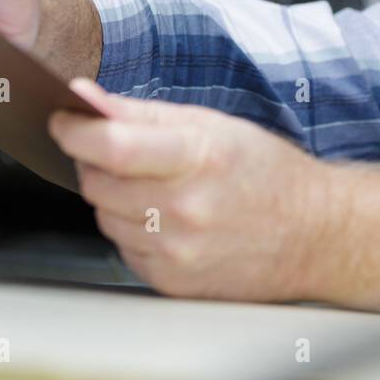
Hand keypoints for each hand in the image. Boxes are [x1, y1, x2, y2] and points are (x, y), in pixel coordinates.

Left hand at [49, 78, 324, 301]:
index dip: (74, 130)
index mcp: (198, 158)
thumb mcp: (213, 126)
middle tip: (126, 154)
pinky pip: (124, 249)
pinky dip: (135, 231)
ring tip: (161, 189)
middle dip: (97, 162)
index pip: (110, 146)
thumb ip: (141, 113)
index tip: (64, 121)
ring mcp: (178, 252)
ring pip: (104, 217)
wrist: (315, 235)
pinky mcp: (173, 282)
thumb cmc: (267, 174)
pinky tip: (171, 221)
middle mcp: (185, 210)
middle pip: (97, 183)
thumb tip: (85, 98)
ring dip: (116, 199)